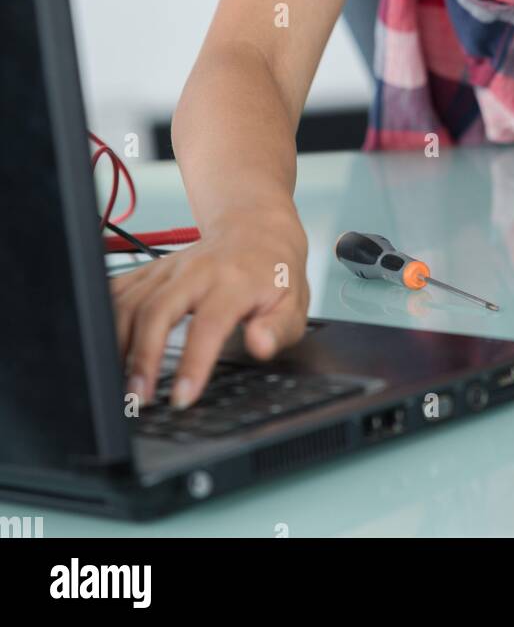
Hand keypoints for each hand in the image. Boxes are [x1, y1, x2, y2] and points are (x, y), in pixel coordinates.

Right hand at [110, 201, 309, 409]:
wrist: (255, 228)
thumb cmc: (274, 272)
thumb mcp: (294, 303)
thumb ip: (278, 329)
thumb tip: (260, 345)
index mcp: (234, 281)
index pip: (209, 324)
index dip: (193, 363)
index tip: (182, 397)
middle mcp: (197, 270)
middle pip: (157, 309)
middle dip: (142, 357)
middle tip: (139, 397)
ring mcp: (170, 267)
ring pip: (132, 301)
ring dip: (120, 344)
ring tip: (122, 383)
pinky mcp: (152, 268)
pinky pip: (119, 289)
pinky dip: (107, 317)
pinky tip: (109, 348)